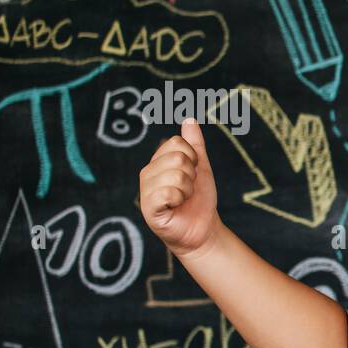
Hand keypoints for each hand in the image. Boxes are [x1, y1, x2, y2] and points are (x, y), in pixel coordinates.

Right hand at [138, 118, 220, 258]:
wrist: (202, 228)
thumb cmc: (198, 198)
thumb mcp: (200, 167)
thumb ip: (194, 143)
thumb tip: (189, 119)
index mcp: (158, 161)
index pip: (177, 143)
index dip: (193, 158)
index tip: (192, 173)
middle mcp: (148, 173)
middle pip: (178, 157)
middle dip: (192, 175)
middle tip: (188, 188)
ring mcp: (146, 190)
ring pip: (176, 175)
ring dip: (188, 189)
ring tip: (182, 199)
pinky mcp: (149, 208)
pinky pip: (168, 192)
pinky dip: (180, 199)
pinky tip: (176, 206)